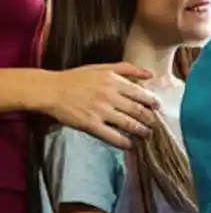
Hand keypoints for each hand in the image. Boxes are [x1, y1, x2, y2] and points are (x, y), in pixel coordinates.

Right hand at [38, 64, 160, 148]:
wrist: (50, 90)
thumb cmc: (75, 78)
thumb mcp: (102, 67)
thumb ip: (127, 69)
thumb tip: (151, 74)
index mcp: (114, 81)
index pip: (141, 94)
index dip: (152, 103)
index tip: (158, 108)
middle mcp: (110, 96)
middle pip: (138, 110)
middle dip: (151, 120)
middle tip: (156, 125)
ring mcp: (101, 111)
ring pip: (129, 124)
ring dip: (142, 131)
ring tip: (147, 135)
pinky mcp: (90, 124)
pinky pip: (112, 136)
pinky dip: (124, 142)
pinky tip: (130, 145)